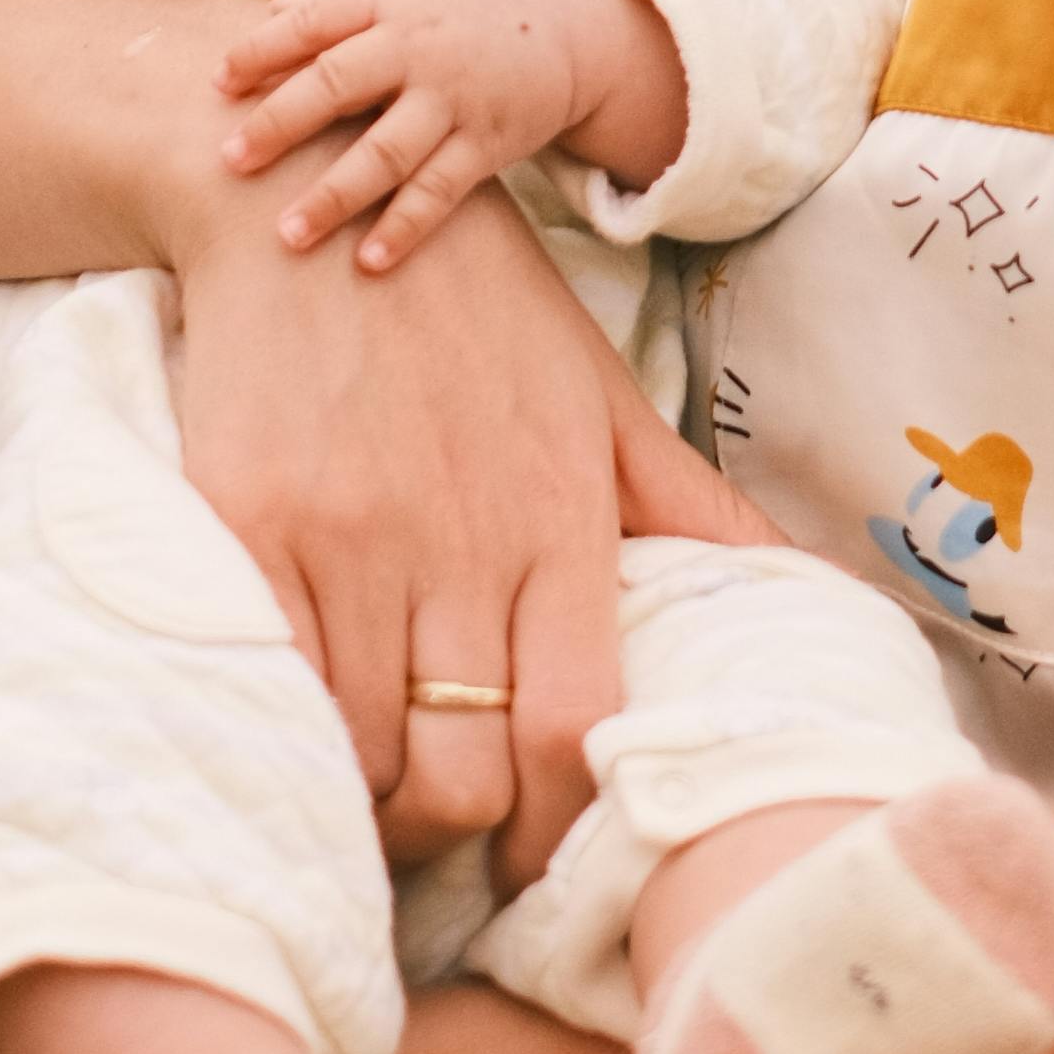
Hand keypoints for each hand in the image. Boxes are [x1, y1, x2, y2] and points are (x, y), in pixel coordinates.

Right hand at [0, 0, 772, 887]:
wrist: (313, 200)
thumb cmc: (477, 311)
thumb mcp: (599, 395)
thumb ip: (690, 509)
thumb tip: (808, 593)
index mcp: (556, 520)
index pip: (570, 732)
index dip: (555, 830)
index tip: (538, 854)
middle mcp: (457, 543)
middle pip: (462, 777)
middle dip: (459, 840)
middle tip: (450, 837)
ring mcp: (344, 540)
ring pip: (361, 753)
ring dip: (368, 803)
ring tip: (375, 792)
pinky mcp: (245, 526)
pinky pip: (269, 685)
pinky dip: (288, 737)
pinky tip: (302, 733)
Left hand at [211, 0, 684, 273]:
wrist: (579, 20)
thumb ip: (342, 1)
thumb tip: (264, 19)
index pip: (314, 20)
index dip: (262, 49)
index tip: (218, 84)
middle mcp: (420, 47)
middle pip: (338, 84)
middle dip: (281, 123)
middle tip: (229, 160)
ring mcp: (455, 98)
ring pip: (386, 151)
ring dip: (335, 194)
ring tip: (287, 234)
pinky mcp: (488, 141)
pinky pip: (440, 190)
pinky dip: (406, 226)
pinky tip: (369, 261)